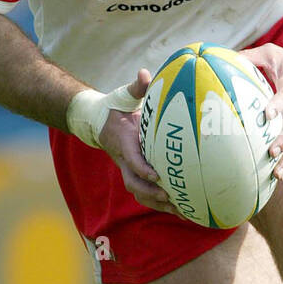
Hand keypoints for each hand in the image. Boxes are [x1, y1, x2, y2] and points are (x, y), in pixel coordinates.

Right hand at [97, 68, 176, 212]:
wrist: (100, 123)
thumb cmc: (116, 108)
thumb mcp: (124, 96)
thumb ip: (136, 87)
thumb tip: (144, 73)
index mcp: (123, 142)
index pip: (131, 158)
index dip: (142, 168)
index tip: (157, 174)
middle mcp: (125, 160)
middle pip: (133, 183)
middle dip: (150, 192)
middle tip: (169, 197)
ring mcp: (129, 169)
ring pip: (139, 192)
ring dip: (158, 203)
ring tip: (180, 210)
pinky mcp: (136, 175)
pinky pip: (147, 193)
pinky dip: (162, 203)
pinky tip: (182, 210)